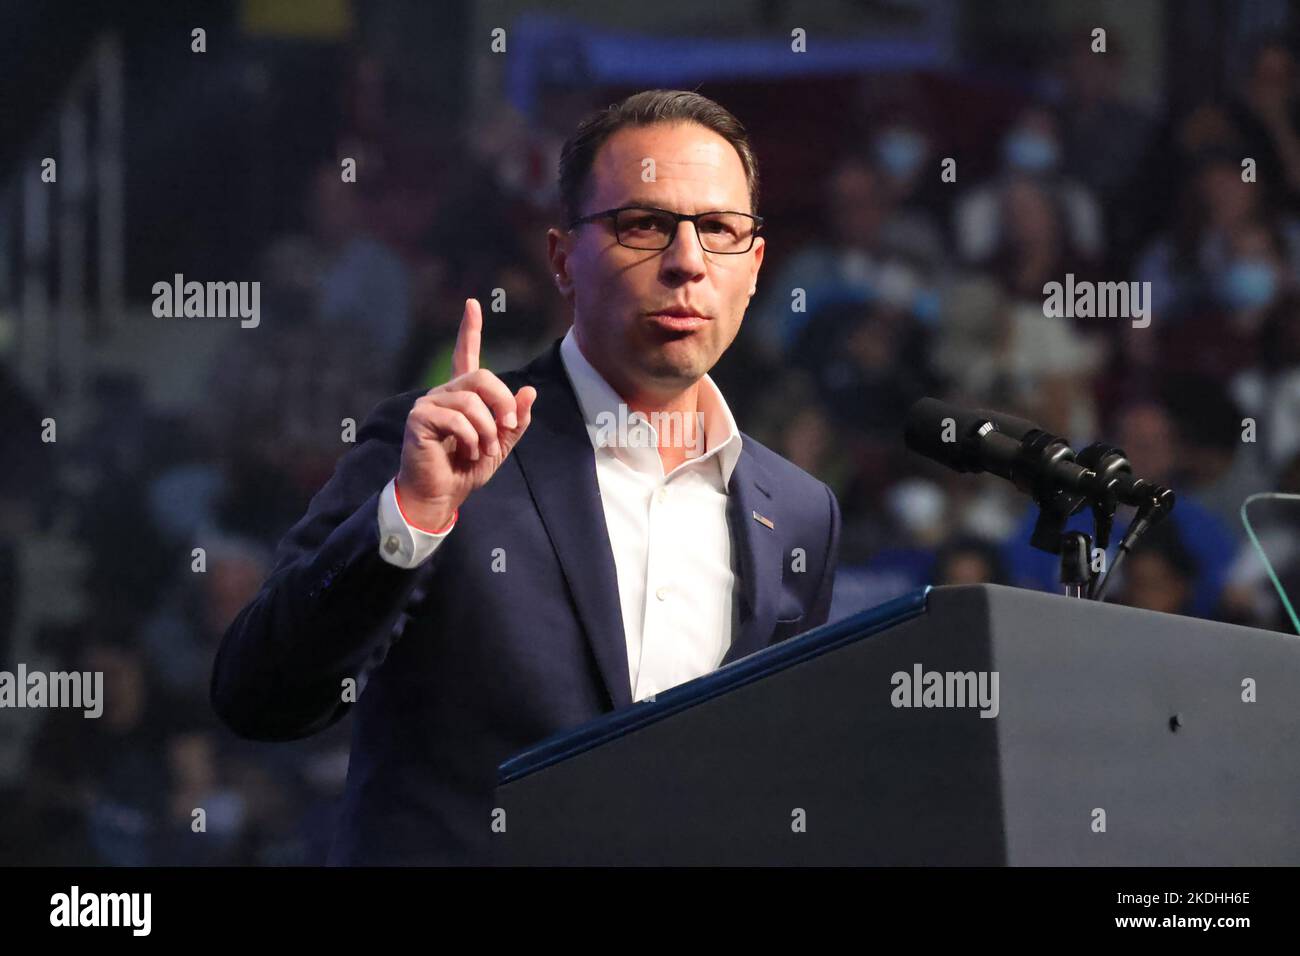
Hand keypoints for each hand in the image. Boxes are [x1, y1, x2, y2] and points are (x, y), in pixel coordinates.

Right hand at [395, 298, 537, 529]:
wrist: (442, 495)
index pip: (465, 354)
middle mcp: (444, 394)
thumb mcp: (500, 445)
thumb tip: (529, 391)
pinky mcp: (419, 418)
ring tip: (482, 449)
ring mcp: (429, 403)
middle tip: (507, 428)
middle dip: (502, 404)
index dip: (469, 329)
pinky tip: (465, 452)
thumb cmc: (466, 469)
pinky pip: (457, 418)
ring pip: (472, 401)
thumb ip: (516, 420)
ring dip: (487, 429)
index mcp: (463, 396)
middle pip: (482, 377)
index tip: (473, 304)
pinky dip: (470, 438)